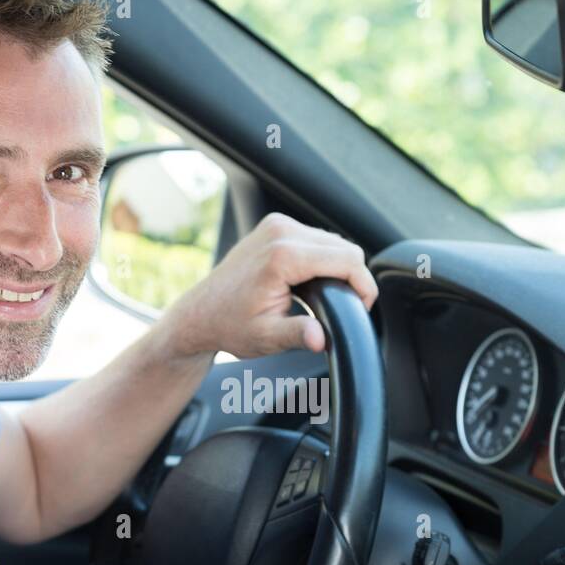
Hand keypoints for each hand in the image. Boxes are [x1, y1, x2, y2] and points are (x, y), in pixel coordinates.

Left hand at [161, 212, 377, 359]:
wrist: (200, 314)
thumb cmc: (229, 326)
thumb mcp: (267, 337)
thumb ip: (297, 335)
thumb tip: (320, 339)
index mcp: (282, 256)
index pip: (347, 260)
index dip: (364, 285)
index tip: (363, 308)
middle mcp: (281, 232)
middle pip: (345, 247)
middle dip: (353, 277)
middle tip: (346, 308)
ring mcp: (277, 225)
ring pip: (333, 241)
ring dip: (339, 267)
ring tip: (328, 298)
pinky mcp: (275, 226)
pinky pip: (316, 238)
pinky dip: (323, 259)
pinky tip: (312, 282)